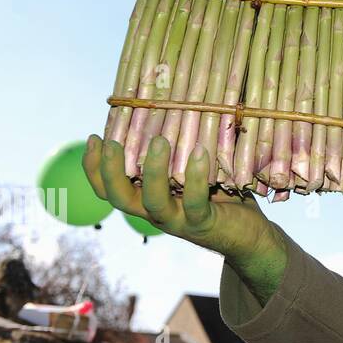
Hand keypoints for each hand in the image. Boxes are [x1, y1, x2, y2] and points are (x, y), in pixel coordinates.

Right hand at [83, 133, 282, 266]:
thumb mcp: (193, 171)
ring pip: (154, 201)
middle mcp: (156, 211)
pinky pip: (195, 203)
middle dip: (110, 170)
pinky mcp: (203, 222)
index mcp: (147, 198)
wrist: (248, 233)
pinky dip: (196, 178)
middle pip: (119, 198)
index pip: (109, 188)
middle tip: (111, 142)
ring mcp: (178, 220)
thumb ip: (179, 150)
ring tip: (159, 141)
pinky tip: (200, 152)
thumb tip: (171, 108)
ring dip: (153, 171)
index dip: (94, 167)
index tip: (95, 136)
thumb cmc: (220, 194)